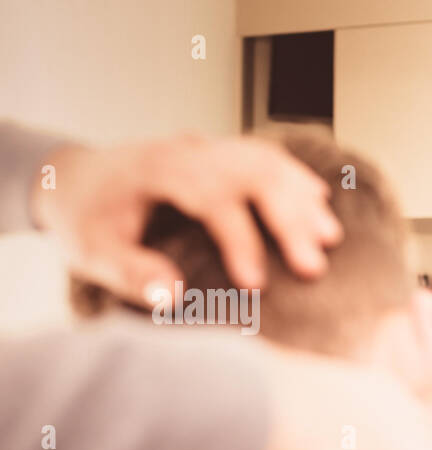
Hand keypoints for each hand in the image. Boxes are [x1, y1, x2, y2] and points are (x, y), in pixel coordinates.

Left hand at [30, 132, 342, 304]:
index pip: (211, 195)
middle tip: (313, 267)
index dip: (239, 239)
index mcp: (158, 168)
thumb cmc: (89, 218)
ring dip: (301, 199)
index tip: (255, 285)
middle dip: (287, 219)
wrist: (78, 179)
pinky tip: (321, 204)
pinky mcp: (222, 155)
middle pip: (252, 172)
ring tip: (329, 238)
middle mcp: (190, 150)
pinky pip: (267, 157)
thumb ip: (129, 272)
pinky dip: (296, 180)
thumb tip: (173, 295)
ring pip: (267, 161)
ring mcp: (210, 148)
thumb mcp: (92, 251)